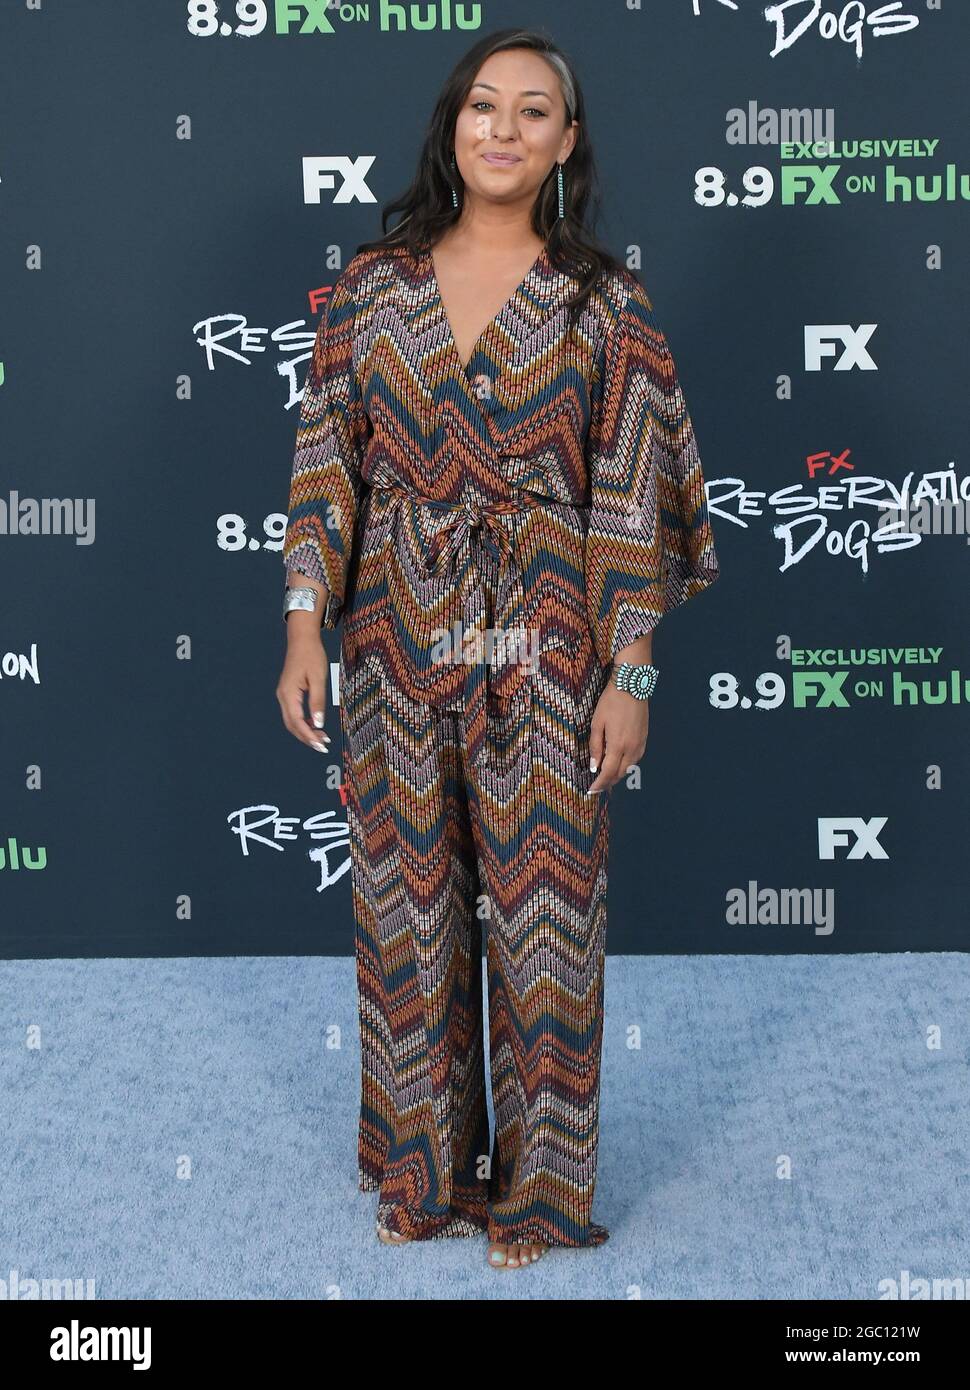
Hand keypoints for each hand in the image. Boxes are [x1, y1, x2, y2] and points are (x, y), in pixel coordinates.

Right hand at [276, 620, 331, 752]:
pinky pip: (293, 713)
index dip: (309, 735)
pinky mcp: (288, 693)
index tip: (321, 744)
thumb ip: (318, 701)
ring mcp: (284, 695)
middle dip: (307, 737)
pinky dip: (304, 722)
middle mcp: (283, 696)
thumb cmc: (311, 656)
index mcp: (288, 694)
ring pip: (292, 720)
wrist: (302, 640)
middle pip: (292, 725)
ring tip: (322, 738)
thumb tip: (319, 723)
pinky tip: (316, 724)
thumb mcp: (319, 678)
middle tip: (323, 746)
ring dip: (305, 731)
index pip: (298, 722)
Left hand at [587, 679, 649, 793]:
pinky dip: (626, 765)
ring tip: (606, 776)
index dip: (600, 784)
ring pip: (629, 767)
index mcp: (618, 745)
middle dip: (608, 782)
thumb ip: (595, 746)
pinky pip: (635, 758)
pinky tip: (618, 762)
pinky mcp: (644, 738)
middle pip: (620, 773)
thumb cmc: (611, 702)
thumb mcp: (597, 723)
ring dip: (618, 774)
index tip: (591, 790)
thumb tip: (594, 766)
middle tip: (597, 785)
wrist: (631, 686)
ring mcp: (640, 743)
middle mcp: (632, 748)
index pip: (608, 773)